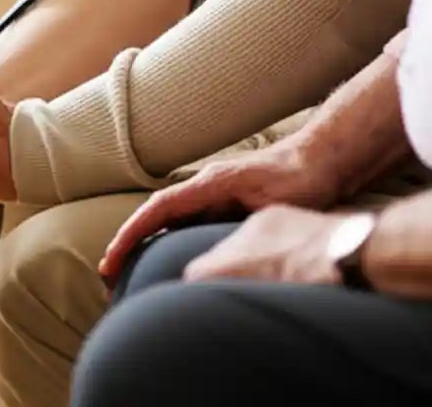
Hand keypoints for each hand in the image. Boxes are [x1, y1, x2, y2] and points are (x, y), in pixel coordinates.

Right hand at [100, 141, 341, 280]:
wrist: (322, 157)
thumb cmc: (302, 177)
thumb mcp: (275, 202)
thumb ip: (248, 221)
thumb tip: (226, 250)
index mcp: (208, 185)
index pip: (157, 210)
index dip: (130, 235)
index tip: (111, 260)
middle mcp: (204, 188)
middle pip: (154, 216)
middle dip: (127, 243)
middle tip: (108, 275)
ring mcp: (213, 195)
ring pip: (167, 220)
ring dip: (145, 243)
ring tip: (128, 273)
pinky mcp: (225, 203)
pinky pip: (187, 223)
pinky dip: (168, 241)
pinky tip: (167, 262)